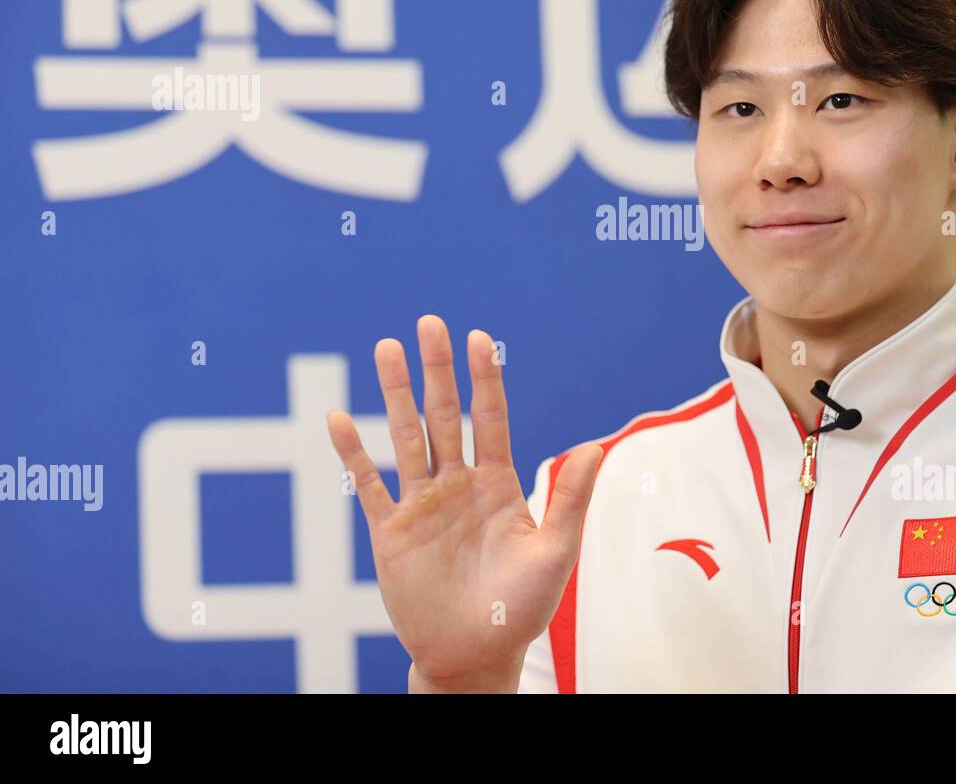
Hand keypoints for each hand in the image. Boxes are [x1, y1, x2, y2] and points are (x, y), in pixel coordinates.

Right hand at [325, 316, 602, 691]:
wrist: (474, 655)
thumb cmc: (520, 608)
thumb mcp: (554, 552)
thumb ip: (569, 499)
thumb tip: (593, 447)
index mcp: (499, 484)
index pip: (491, 419)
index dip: (484, 379)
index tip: (478, 338)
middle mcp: (458, 485)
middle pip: (445, 415)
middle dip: (437, 370)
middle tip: (430, 323)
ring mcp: (422, 504)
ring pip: (405, 436)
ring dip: (394, 393)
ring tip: (386, 346)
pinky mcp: (390, 531)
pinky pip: (367, 484)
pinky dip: (352, 452)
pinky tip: (338, 418)